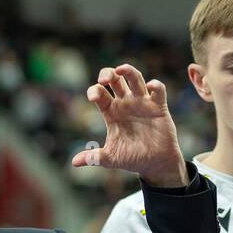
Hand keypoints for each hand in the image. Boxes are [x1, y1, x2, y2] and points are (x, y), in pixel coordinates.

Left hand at [71, 64, 187, 186]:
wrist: (154, 163)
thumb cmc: (131, 158)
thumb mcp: (110, 158)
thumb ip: (93, 157)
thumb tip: (74, 162)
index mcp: (111, 112)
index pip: (100, 94)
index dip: (95, 91)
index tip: (93, 98)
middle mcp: (125, 104)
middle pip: (116, 80)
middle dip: (108, 74)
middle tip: (104, 79)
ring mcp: (142, 103)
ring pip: (135, 79)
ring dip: (129, 71)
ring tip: (121, 69)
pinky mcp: (158, 107)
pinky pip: (158, 91)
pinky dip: (156, 85)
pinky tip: (150, 86)